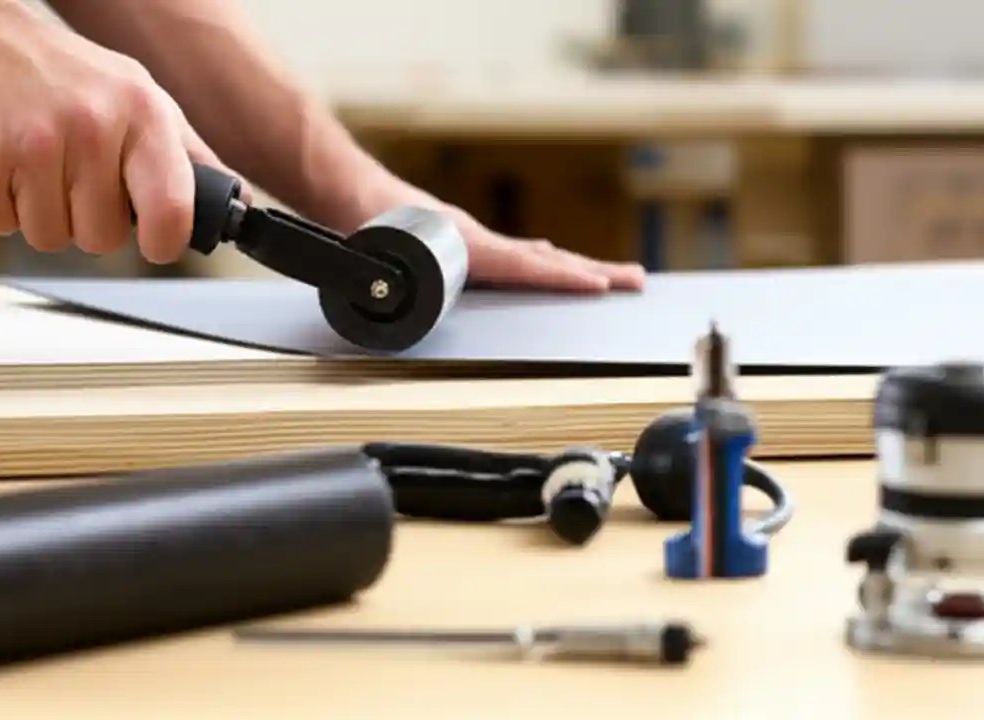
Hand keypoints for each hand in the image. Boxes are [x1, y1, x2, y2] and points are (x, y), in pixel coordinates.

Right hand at [0, 6, 241, 262]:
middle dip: (87, 221)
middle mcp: (92, 124)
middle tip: (73, 179)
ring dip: (41, 214)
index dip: (163, 242)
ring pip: (50, 237)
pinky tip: (5, 165)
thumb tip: (235, 204)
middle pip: (102, 238)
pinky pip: (0, 225)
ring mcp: (34, 140)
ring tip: (37, 166)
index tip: (154, 241)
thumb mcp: (143, 100)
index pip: (172, 210)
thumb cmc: (69, 76)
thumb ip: (189, 157)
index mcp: (143, 114)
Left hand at [355, 179, 645, 292]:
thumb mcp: (371, 256)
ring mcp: (475, 238)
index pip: (521, 263)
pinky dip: (547, 263)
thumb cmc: (361, 221)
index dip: (559, 277)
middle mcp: (477, 238)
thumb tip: (396, 302)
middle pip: (546, 257)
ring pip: (536, 254)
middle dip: (594, 271)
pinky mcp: (468, 242)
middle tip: (636, 283)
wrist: (348, 189)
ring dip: (576, 268)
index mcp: (462, 243)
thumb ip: (385, 284)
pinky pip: (518, 255)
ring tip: (613, 280)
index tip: (598, 287)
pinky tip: (557, 267)